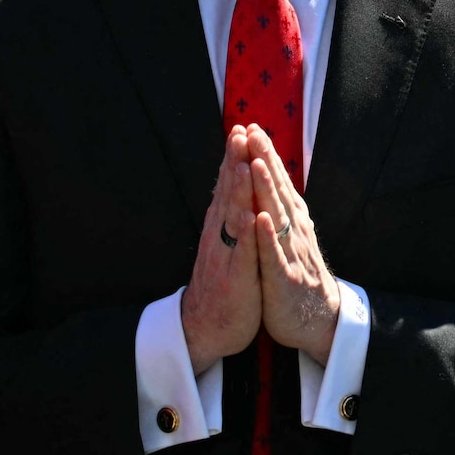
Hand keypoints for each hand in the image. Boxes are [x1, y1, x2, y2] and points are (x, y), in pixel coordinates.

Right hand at [181, 132, 263, 365]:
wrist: (204, 327)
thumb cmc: (221, 281)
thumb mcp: (226, 242)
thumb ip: (228, 214)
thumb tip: (232, 182)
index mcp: (222, 227)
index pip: (228, 185)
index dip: (235, 157)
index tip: (242, 127)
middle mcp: (220, 236)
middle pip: (227, 194)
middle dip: (234, 163)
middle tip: (238, 131)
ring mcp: (226, 256)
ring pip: (232, 218)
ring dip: (237, 191)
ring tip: (242, 164)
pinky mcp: (235, 279)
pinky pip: (242, 254)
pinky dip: (246, 236)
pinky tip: (250, 218)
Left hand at [244, 126, 341, 364]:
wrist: (316, 319)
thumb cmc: (298, 275)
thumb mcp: (290, 236)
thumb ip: (282, 207)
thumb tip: (273, 176)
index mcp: (291, 220)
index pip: (277, 180)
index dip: (265, 154)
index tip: (252, 127)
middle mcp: (293, 229)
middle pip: (277, 189)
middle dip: (264, 160)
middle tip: (253, 131)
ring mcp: (290, 252)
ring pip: (276, 215)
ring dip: (265, 188)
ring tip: (254, 163)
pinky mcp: (284, 278)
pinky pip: (274, 254)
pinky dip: (267, 236)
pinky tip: (261, 218)